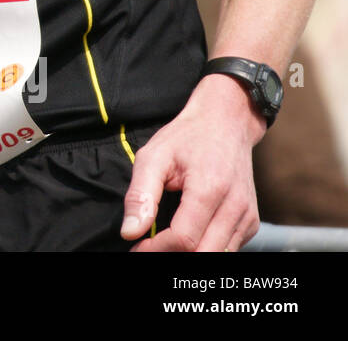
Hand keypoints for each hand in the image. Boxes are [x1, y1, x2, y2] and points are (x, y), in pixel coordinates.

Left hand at [122, 75, 264, 250]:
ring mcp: (247, 217)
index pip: (183, 239)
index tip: (136, 247)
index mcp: (210, 190)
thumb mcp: (153, 157)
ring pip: (217, 256)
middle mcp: (235, 207)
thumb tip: (129, 232)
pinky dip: (204, 249)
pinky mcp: (251, 222)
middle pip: (203, 254)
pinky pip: (227, 249)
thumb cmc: (187, 137)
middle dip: (171, 257)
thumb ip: (140, 195)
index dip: (156, 250)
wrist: (226, 123)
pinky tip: (186, 237)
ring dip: (189, 256)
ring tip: (162, 244)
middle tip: (147, 248)